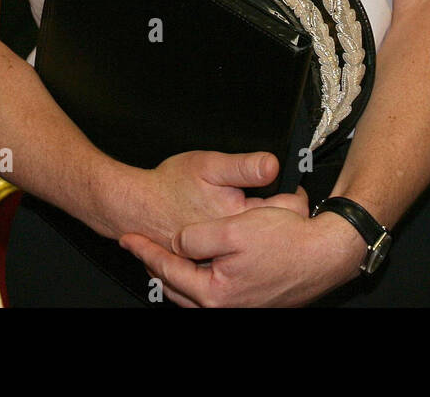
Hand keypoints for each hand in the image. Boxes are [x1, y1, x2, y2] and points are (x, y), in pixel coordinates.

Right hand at [114, 150, 280, 244]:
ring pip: (253, 249)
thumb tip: (274, 166)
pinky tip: (237, 235)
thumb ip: (244, 166)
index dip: (291, 197)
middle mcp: (228, 247)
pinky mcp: (205, 266)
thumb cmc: (168, 185)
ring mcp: (217, 260)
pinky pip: (231, 259)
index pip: (282, 212)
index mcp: (235, 220)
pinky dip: (239, 249)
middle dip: (279, 218)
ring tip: (260, 220)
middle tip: (282, 201)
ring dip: (261, 235)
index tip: (295, 190)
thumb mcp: (209, 164)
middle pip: (271, 234)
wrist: (135, 207)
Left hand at [120, 198, 363, 307]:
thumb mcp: (234, 229)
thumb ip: (197, 237)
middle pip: (178, 289)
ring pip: (196, 293)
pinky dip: (202, 278)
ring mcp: (241, 307)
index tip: (128, 239)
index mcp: (215, 293)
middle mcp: (225, 307)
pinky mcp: (255, 301)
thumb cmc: (287, 240)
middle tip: (140, 248)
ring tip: (165, 257)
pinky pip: (217, 291)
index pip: (169, 271)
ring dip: (179, 274)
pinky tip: (204, 264)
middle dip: (157, 267)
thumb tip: (179, 241)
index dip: (146, 251)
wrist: (327, 253)